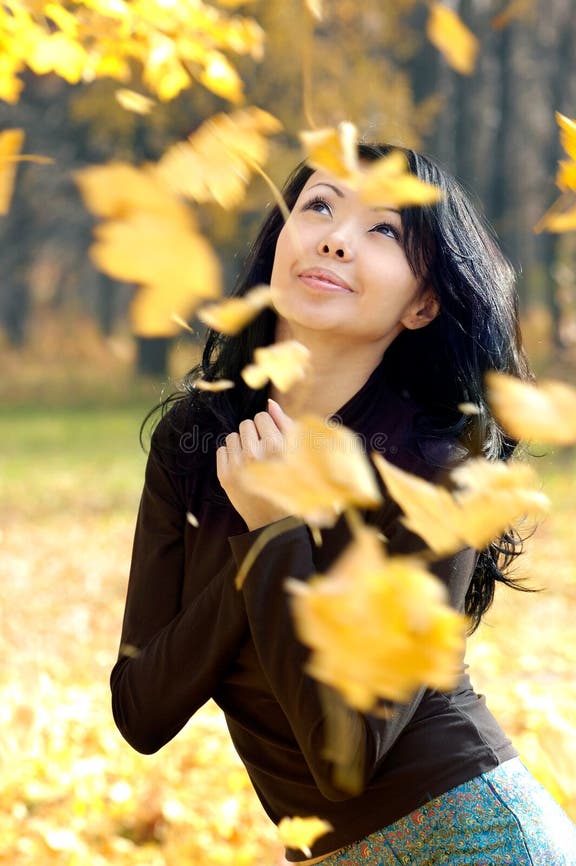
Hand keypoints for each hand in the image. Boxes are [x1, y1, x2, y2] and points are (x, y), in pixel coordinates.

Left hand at [216, 398, 292, 530]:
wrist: (275, 522)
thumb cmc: (291, 483)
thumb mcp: (296, 454)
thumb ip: (284, 425)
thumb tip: (270, 403)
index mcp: (277, 446)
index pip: (262, 416)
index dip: (268, 428)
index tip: (272, 441)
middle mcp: (256, 453)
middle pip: (246, 424)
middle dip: (255, 435)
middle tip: (263, 453)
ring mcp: (238, 465)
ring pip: (233, 436)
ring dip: (242, 445)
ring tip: (253, 461)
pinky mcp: (225, 476)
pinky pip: (222, 449)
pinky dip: (230, 456)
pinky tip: (242, 468)